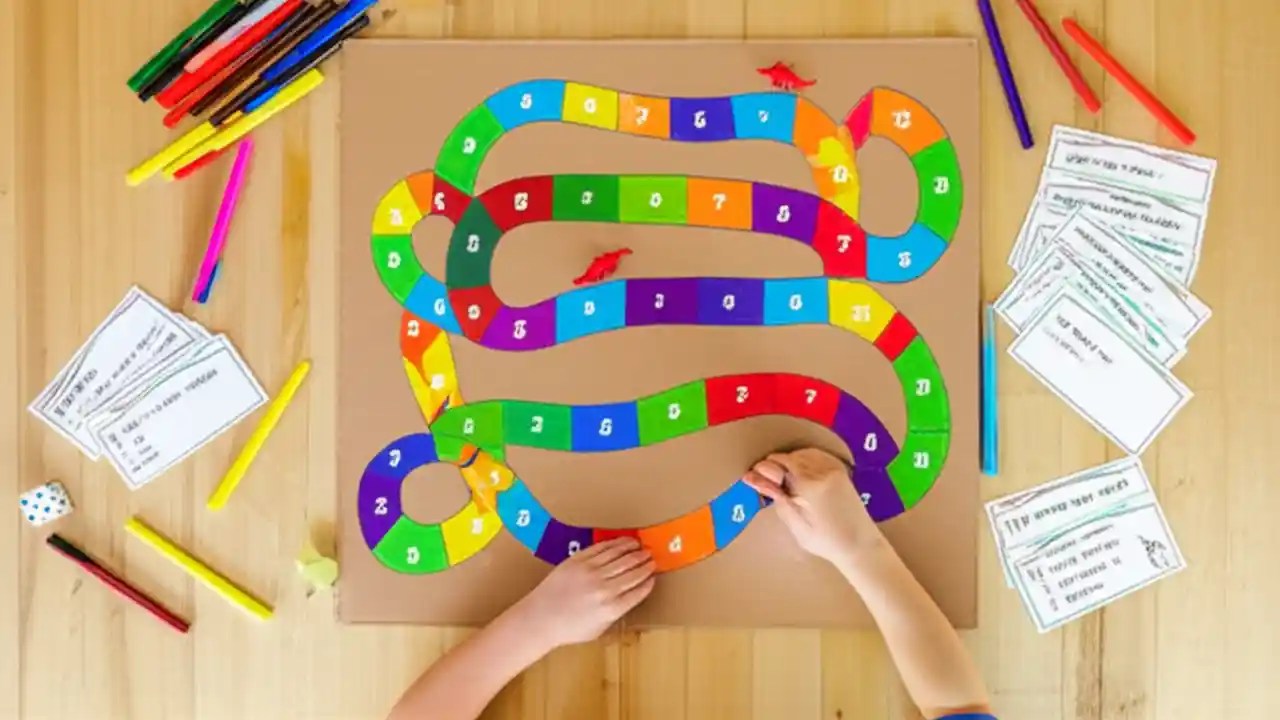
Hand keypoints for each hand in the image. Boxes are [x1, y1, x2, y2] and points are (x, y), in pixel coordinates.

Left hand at [511, 537, 655, 648]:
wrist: (541, 618)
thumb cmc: (569, 628)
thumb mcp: (599, 629)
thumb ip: (616, 613)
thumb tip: (628, 597)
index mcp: (612, 609)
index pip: (638, 591)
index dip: (648, 581)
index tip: (654, 575)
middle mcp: (604, 590)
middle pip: (632, 572)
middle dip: (645, 564)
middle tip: (652, 558)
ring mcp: (591, 573)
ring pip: (620, 557)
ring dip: (634, 551)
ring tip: (642, 547)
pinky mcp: (578, 560)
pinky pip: (603, 549)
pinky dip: (617, 544)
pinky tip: (625, 542)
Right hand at [743, 448, 884, 566]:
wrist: (859, 544)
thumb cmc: (825, 541)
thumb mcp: (795, 523)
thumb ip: (776, 497)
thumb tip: (752, 478)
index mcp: (809, 485)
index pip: (777, 464)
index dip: (762, 470)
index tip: (751, 478)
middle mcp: (822, 471)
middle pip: (789, 457)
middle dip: (774, 466)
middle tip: (766, 482)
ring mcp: (833, 468)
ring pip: (801, 453)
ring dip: (788, 462)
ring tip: (782, 480)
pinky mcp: (840, 470)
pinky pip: (816, 455)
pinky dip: (803, 459)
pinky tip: (799, 473)